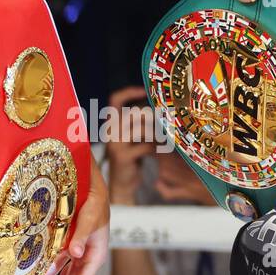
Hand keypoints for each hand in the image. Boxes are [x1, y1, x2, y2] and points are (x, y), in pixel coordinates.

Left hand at [43, 163, 109, 274]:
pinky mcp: (71, 240)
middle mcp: (89, 251)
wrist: (89, 180)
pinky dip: (54, 268)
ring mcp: (80, 246)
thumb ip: (82, 234)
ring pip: (69, 271)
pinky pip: (63, 259)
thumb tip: (74, 253)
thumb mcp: (90, 215)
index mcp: (97, 249)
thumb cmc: (93, 197)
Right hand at [104, 86, 154, 202]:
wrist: (122, 183)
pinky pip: (145, 146)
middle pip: (133, 113)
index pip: (115, 99)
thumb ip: (139, 123)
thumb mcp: (133, 136)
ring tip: (165, 138)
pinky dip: (156, 148)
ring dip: (157, 133)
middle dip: (151, 116)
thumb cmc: (131, 157)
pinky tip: (161, 151)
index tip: (145, 90)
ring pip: (140, 129)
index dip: (129, 92)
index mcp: (111, 123)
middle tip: (164, 121)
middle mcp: (110, 131)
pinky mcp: (123, 157)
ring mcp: (115, 144)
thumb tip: (160, 108)